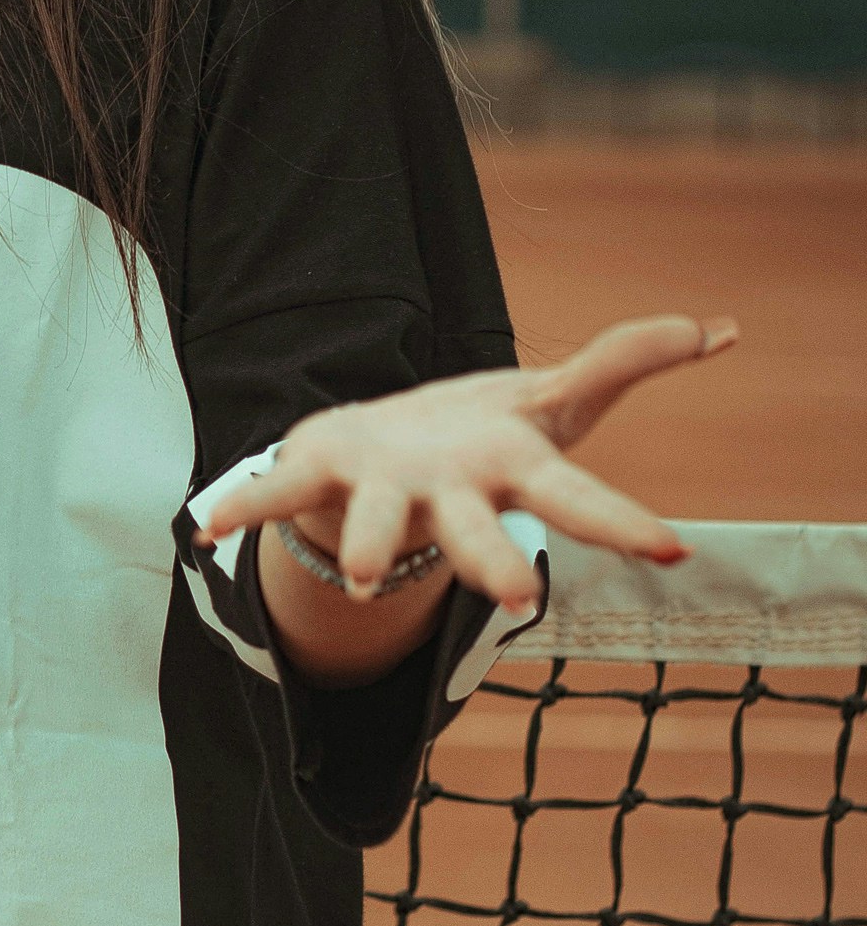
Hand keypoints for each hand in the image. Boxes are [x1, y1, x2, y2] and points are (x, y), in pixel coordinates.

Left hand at [201, 313, 738, 618]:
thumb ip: (626, 361)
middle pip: (479, 533)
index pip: (579, 500)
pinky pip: (279, 491)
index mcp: (509, 475)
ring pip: (382, 525)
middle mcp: (448, 500)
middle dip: (495, 561)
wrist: (390, 469)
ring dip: (371, 548)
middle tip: (520, 595)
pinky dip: (242, 507)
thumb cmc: (482, 442)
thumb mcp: (554, 397)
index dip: (623, 523)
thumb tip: (718, 329)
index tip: (673, 552)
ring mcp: (383, 495)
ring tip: (358, 575)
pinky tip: (206, 524)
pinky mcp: (321, 474)